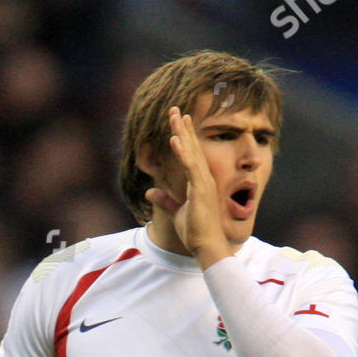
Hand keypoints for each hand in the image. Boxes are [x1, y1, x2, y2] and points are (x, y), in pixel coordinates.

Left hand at [145, 106, 229, 268]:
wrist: (207, 246)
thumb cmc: (196, 232)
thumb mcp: (176, 213)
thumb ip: (164, 201)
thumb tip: (150, 192)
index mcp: (200, 183)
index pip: (192, 154)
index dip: (185, 137)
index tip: (179, 120)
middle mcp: (204, 179)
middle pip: (192, 147)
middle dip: (183, 128)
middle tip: (175, 109)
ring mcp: (203, 183)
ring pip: (191, 152)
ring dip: (182, 133)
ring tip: (174, 116)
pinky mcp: (200, 190)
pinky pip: (190, 167)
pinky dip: (183, 153)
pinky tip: (175, 139)